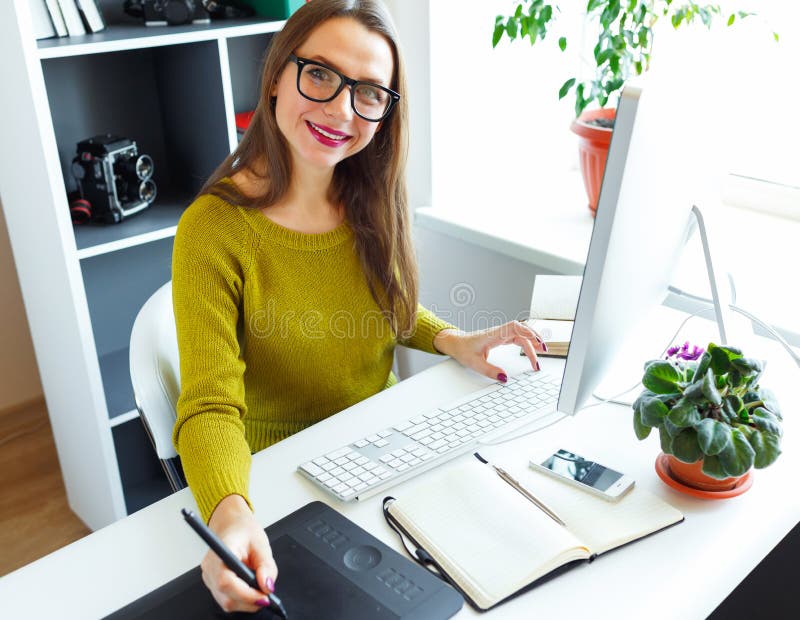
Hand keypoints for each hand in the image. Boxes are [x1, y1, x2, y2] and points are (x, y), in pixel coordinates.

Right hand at [201, 494, 277, 612]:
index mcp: (221, 552)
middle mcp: (210, 567)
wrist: (232, 524)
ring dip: (246, 602)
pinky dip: (241, 599)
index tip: (263, 595)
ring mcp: (209, 577)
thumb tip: (267, 587)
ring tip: (261, 592)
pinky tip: (251, 591)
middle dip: (249, 601)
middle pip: (226, 596)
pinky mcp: (213, 583)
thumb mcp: (261, 543)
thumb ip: (266, 566)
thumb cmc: (244, 530)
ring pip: (226, 602)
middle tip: (267, 596)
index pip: (226, 581)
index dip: (245, 593)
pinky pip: (226, 599)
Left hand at [433, 321, 545, 381]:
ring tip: (542, 351)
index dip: (526, 331)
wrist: (456, 343)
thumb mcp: (474, 363)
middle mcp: (499, 332)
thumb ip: (490, 371)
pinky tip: (533, 349)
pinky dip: (527, 342)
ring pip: (521, 334)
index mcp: (492, 335)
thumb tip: (505, 378)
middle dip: (534, 340)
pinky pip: (518, 337)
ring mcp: (501, 334)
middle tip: (542, 352)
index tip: (536, 341)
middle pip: (521, 331)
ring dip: (532, 340)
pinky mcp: (502, 338)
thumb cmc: (463, 349)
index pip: (513, 327)